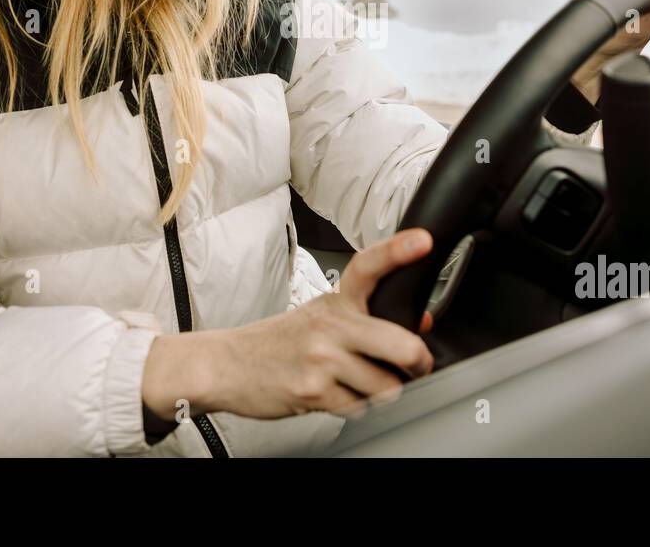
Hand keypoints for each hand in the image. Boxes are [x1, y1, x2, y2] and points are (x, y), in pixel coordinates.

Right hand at [146, 228, 436, 422]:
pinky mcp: (313, 391)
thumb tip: (421, 323)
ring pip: (385, 387)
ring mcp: (322, 359)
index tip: (422, 241)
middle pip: (401, 344)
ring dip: (380, 393)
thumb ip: (367, 319)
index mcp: (335, 302)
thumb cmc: (279, 342)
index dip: (398, 252)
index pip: (369, 267)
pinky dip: (354, 407)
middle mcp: (330, 326)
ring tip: (357, 384)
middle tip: (418, 366)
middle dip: (418, 363)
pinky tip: (334, 395)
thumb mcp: (321, 318)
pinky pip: (358, 408)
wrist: (227, 364)